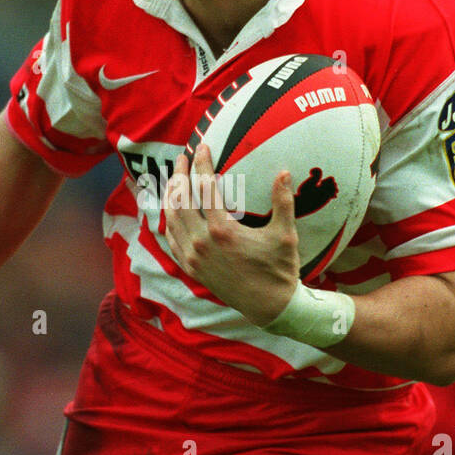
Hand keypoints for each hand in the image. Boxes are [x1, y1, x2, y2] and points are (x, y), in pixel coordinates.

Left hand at [163, 146, 299, 326]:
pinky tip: (172, 211)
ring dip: (170, 195)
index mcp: (222, 230)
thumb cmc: (280, 270)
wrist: (270, 307)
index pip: (204, 188)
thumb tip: (284, 172)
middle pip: (180, 200)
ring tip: (174, 178)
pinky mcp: (191, 269)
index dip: (201, 164)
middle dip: (179, 175)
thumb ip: (283, 201)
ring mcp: (193, 257)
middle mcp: (201, 243)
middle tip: (182, 157)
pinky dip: (169, 221)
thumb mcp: (285, 235)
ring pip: (171, 219)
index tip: (202, 147)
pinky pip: (172, 240)